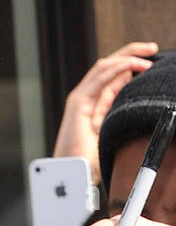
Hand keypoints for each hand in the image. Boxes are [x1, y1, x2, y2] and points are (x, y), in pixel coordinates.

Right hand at [52, 42, 156, 182]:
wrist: (71, 176)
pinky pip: (99, 78)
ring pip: (104, 66)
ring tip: (148, 54)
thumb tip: (132, 89)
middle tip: (153, 48)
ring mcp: (79, 99)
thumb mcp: (110, 130)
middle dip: (132, 52)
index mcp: (92, 105)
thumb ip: (117, 108)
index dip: (132, 65)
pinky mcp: (78, 104)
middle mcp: (85, 98)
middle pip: (108, 65)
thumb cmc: (88, 162)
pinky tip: (133, 65)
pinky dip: (117, 68)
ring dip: (128, 56)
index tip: (152, 62)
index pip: (113, 76)